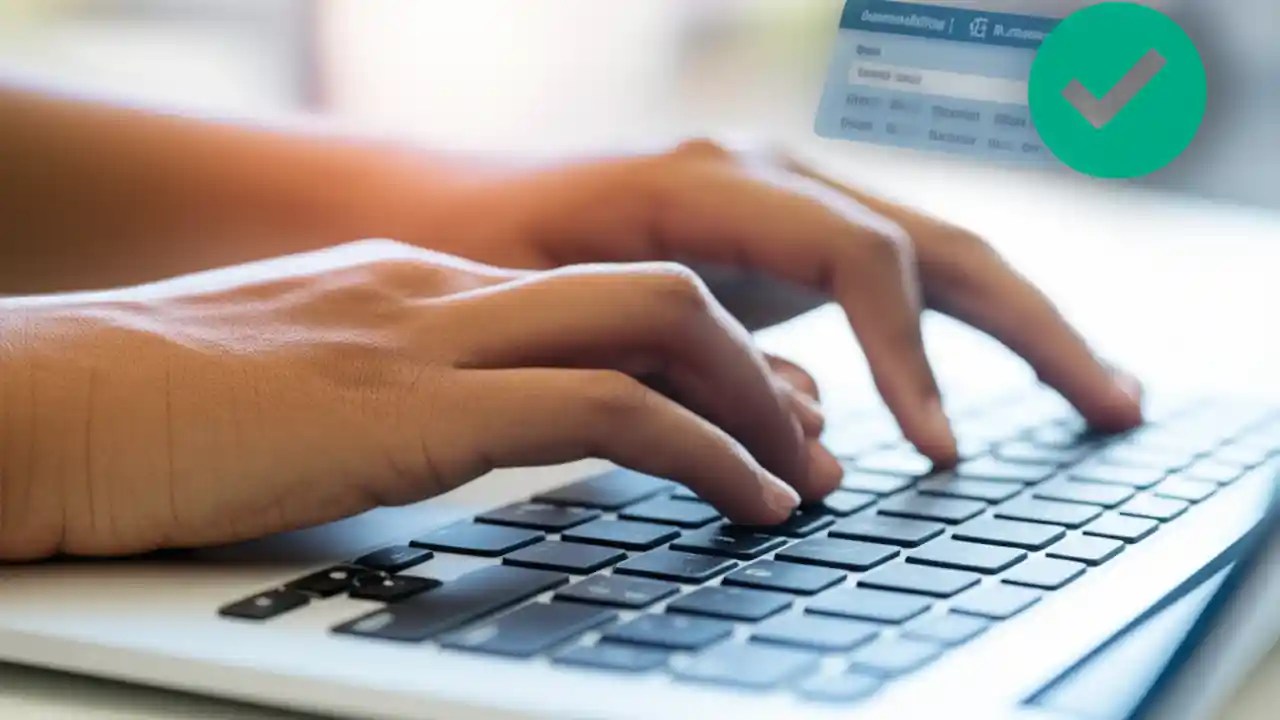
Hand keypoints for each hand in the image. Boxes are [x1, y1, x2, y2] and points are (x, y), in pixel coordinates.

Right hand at [0, 241, 838, 559]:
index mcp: (419, 290)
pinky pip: (608, 412)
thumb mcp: (298, 393)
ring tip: (800, 480)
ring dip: (750, 404)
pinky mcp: (420, 409)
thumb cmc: (147, 415)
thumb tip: (441, 449)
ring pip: (657, 328)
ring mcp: (435, 339)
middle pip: (655, 292)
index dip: (697, 353)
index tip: (755, 406)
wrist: (43, 402)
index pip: (598, 299)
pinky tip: (746, 501)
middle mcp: (445, 294)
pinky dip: (701, 453)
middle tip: (804, 440)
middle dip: (751, 366)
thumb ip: (384, 405)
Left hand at [415, 140, 1144, 461]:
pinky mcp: (783, 244)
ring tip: (1106, 394)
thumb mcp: (565, 307)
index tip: (936, 455)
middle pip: (936, 244)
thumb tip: (813, 443)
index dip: (908, 358)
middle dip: (1033, 330)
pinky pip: (896, 279)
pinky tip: (1004, 373)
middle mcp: (772, 179)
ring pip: (936, 256)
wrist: (447, 206)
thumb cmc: (487, 251)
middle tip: (1116, 410)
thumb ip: (683, 363)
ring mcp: (785, 206)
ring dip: (1026, 325)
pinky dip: (958, 330)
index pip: (858, 258)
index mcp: (719, 186)